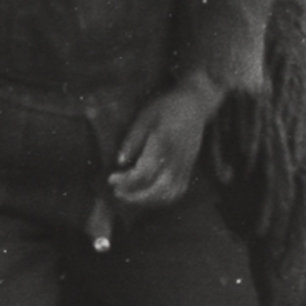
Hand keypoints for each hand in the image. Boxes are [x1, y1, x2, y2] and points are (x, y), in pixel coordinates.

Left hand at [109, 76, 216, 211]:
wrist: (194, 104)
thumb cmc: (166, 107)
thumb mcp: (145, 116)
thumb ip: (133, 139)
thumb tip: (120, 162)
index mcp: (164, 142)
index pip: (145, 171)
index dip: (126, 180)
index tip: (111, 179)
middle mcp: (178, 158)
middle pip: (159, 189)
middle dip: (135, 196)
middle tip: (117, 192)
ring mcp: (186, 165)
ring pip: (169, 194)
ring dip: (147, 201)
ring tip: (128, 196)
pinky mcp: (189, 169)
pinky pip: (177, 192)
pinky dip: (161, 200)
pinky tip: (146, 196)